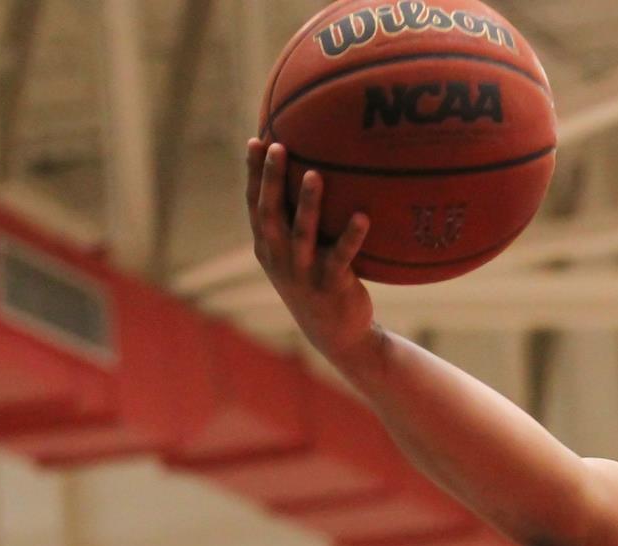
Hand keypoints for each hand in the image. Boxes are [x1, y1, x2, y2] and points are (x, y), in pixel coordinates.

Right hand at [245, 139, 378, 369]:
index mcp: (268, 246)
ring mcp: (303, 272)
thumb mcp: (301, 254)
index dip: (253, 173)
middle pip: (270, 212)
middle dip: (271, 178)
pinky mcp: (330, 284)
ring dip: (307, 203)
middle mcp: (279, 257)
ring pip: (302, 233)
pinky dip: (352, 236)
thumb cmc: (320, 282)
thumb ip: (300, 221)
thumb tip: (317, 171)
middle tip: (278, 146)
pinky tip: (363, 217)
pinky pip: (341, 256)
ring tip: (314, 174)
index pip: (255, 204)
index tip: (256, 139)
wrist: (336, 333)